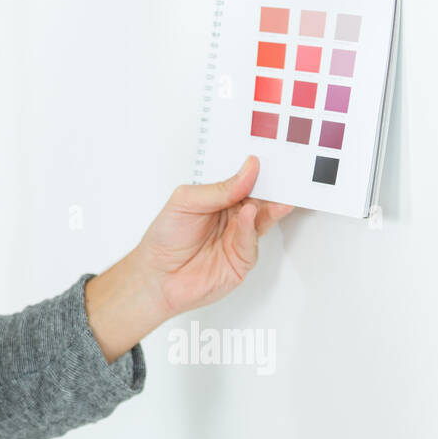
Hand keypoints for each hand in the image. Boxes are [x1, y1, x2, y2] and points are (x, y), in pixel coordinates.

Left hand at [135, 156, 292, 318]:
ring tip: (273, 197)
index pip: (243, 182)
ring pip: (262, 220)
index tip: (263, 161)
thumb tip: (247, 171)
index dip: (254, 172)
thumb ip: (217, 189)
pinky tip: (249, 215)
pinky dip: (250, 228)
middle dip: (270, 189)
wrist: (157, 277)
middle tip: (280, 176)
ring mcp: (238, 238)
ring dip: (270, 208)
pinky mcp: (242, 259)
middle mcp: (232, 217)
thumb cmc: (165, 238)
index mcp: (219, 199)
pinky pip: (251, 241)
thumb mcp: (186, 201)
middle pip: (258, 200)